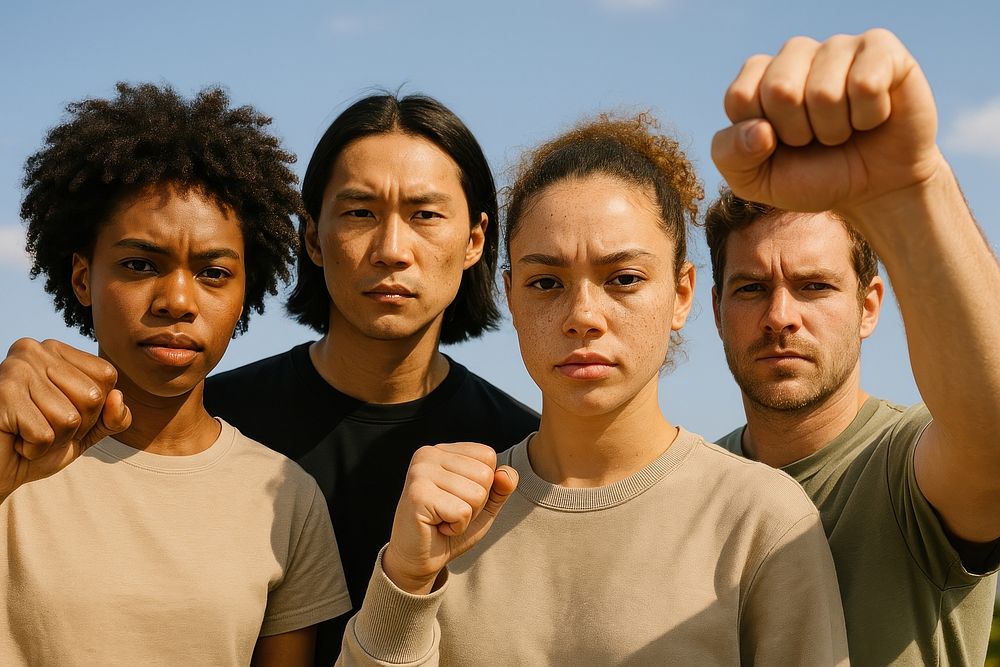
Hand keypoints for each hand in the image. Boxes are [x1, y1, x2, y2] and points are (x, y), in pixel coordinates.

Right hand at [0, 338, 131, 500]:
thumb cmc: (39, 443)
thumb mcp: (88, 431)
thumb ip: (114, 417)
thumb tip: (117, 397)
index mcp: (58, 351)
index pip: (106, 376)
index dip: (94, 408)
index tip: (62, 413)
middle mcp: (35, 350)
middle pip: (92, 396)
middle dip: (75, 426)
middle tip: (42, 425)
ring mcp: (16, 369)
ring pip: (70, 419)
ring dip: (54, 439)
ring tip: (27, 432)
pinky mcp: (3, 394)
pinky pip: (45, 435)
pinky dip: (35, 449)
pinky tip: (15, 439)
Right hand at [382, 443, 517, 594]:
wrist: (418, 559)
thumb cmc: (449, 527)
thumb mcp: (484, 505)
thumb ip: (501, 487)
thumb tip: (507, 474)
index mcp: (442, 451)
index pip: (487, 456)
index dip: (484, 485)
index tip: (458, 499)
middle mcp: (428, 454)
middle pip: (484, 475)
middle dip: (476, 504)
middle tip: (449, 512)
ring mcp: (420, 473)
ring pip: (476, 494)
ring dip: (465, 517)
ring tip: (442, 519)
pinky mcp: (418, 495)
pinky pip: (462, 511)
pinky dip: (456, 527)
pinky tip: (436, 527)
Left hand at [712, 29, 942, 217]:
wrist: (876, 189)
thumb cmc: (814, 178)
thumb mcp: (756, 180)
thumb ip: (731, 155)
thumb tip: (759, 129)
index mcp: (759, 77)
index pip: (740, 97)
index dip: (761, 137)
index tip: (780, 145)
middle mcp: (795, 53)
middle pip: (779, 89)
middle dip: (798, 132)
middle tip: (815, 139)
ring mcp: (837, 47)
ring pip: (823, 92)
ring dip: (836, 129)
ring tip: (846, 129)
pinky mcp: (880, 48)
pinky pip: (866, 84)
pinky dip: (869, 117)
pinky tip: (874, 116)